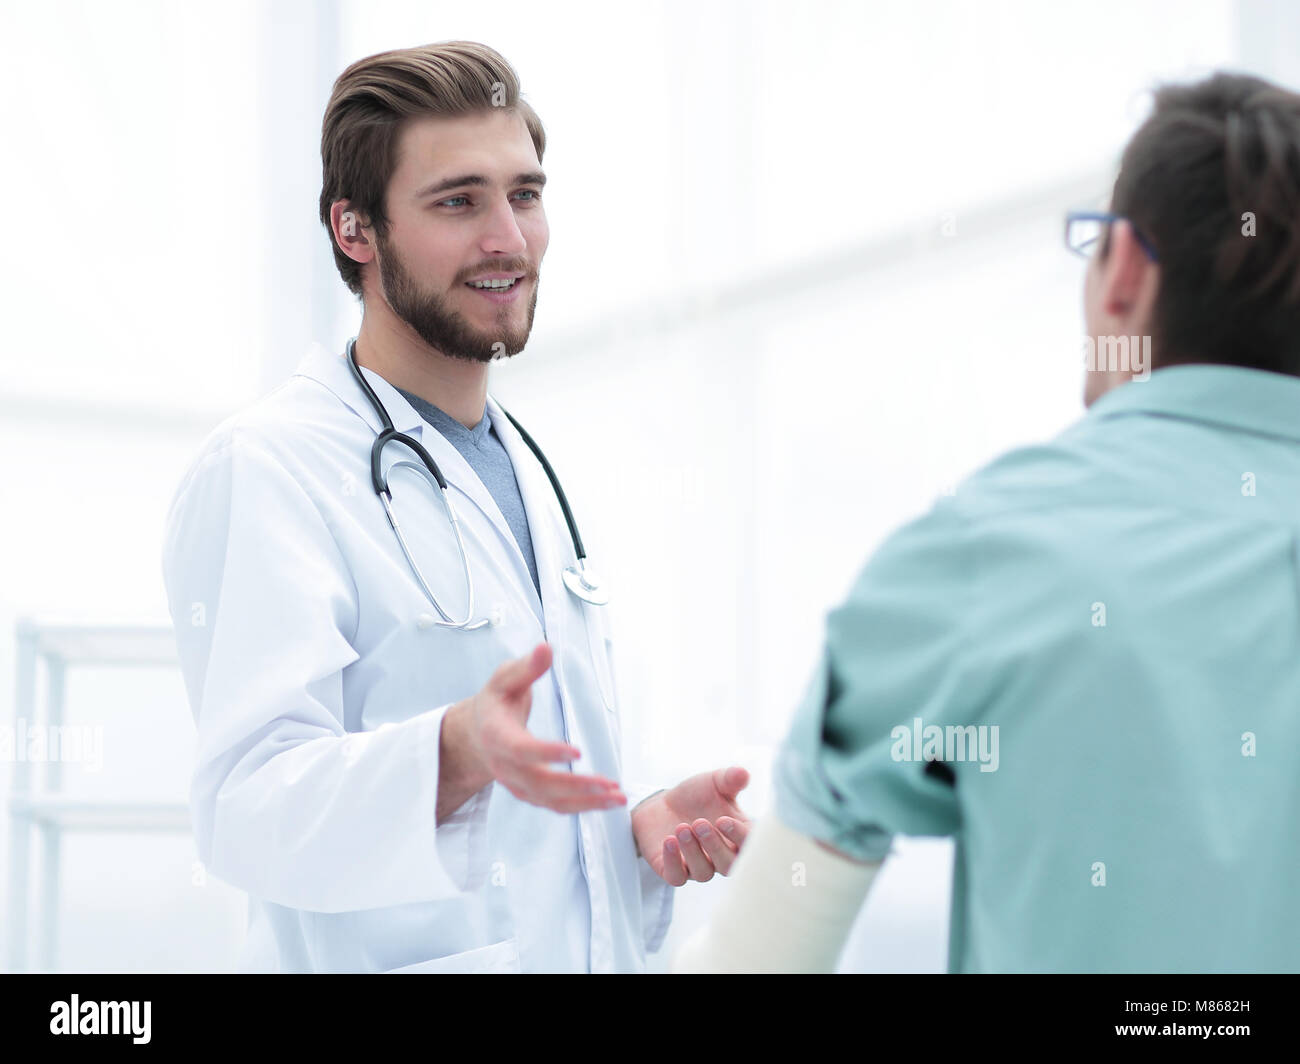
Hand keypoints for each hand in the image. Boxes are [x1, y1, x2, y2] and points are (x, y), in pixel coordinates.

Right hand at [464, 643, 626, 813]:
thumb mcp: (504, 678)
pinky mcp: (529, 794)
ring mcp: (516, 784)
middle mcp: (504, 766)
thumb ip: (526, 667)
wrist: (475, 734)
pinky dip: (583, 806)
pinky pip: (556, 806)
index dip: (546, 752)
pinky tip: (609, 800)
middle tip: (608, 783)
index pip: (520, 749)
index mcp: (496, 736)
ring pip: (550, 801)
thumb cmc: (496, 701)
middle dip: (575, 785)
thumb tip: (546, 647)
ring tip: (617, 797)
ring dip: (585, 802)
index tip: (577, 750)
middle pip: (539, 783)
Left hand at [631, 766, 751, 885]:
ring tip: (682, 827)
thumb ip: (729, 779)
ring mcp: (697, 866)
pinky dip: (673, 861)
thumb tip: (743, 773)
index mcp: (737, 837)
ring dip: (693, 851)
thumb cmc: (696, 796)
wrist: (662, 804)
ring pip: (703, 873)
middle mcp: (720, 857)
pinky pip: (676, 877)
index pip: (748, 847)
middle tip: (700, 823)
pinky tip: (669, 841)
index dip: (740, 837)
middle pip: (728, 866)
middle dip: (715, 846)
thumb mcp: (714, 783)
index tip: (724, 820)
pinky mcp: (673, 871)